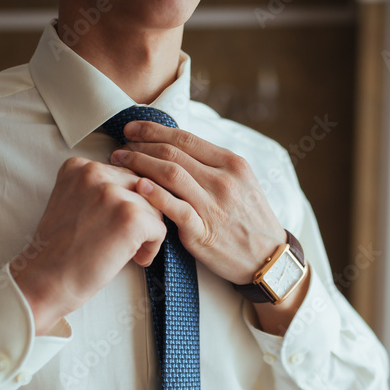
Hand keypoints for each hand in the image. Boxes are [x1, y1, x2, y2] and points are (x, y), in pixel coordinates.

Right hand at [11, 157, 166, 332]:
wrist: (46, 280)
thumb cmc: (60, 250)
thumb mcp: (71, 203)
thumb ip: (98, 190)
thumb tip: (140, 190)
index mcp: (79, 166)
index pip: (124, 176)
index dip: (123, 204)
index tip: (109, 225)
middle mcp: (96, 172)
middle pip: (142, 189)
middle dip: (139, 215)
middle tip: (121, 241)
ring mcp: (114, 193)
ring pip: (154, 208)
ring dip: (147, 233)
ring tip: (127, 252)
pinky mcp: (131, 217)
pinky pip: (160, 228)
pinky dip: (152, 248)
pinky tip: (135, 259)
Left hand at [109, 121, 286, 284]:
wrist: (268, 259)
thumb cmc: (250, 220)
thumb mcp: (242, 183)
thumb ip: (212, 166)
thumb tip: (177, 149)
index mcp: (232, 164)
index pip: (186, 139)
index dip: (153, 131)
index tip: (132, 130)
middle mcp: (223, 181)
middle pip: (173, 154)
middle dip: (140, 146)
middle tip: (120, 148)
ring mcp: (214, 206)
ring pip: (171, 175)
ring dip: (139, 165)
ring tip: (120, 164)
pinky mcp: (204, 233)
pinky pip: (176, 209)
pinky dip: (155, 195)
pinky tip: (138, 187)